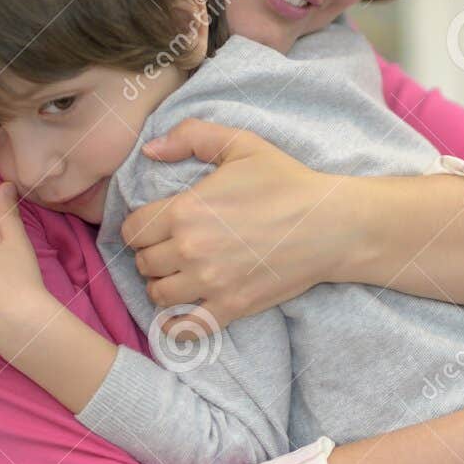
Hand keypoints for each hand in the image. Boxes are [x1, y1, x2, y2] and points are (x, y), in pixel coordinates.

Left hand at [121, 118, 354, 331]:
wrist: (329, 225)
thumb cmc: (286, 182)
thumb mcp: (241, 144)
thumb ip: (191, 136)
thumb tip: (149, 149)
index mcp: (185, 210)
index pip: (133, 230)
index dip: (139, 228)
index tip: (153, 227)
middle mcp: (191, 249)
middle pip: (143, 263)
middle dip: (151, 256)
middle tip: (168, 250)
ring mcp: (211, 282)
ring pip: (158, 294)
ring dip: (161, 286)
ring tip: (176, 276)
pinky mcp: (232, 306)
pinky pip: (187, 327)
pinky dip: (175, 326)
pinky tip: (177, 316)